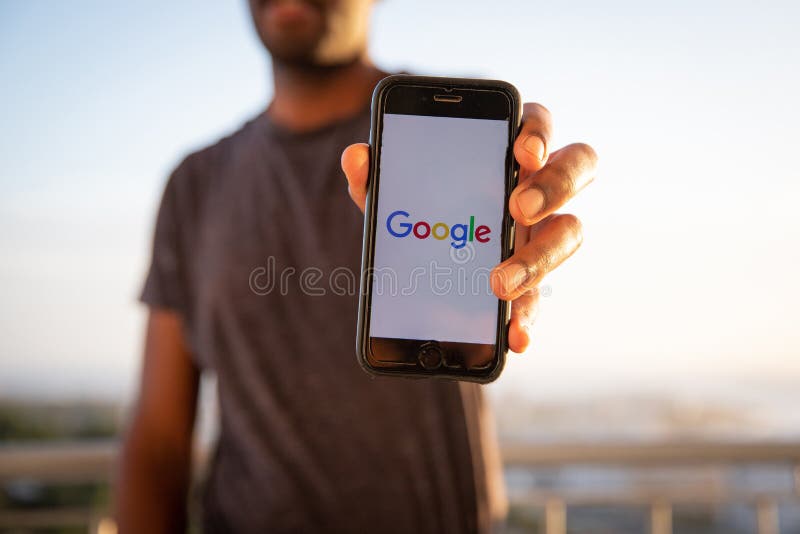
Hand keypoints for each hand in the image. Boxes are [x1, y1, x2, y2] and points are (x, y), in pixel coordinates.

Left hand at [341, 103, 596, 352]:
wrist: (423, 248)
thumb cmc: (420, 200)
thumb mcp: (394, 186)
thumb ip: (378, 172)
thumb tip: (356, 159)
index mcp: (506, 149)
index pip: (537, 122)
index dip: (538, 130)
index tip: (522, 152)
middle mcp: (538, 184)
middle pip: (576, 167)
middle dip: (554, 185)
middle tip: (518, 208)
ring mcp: (541, 231)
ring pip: (570, 233)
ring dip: (540, 260)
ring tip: (500, 285)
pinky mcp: (531, 278)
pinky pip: (541, 298)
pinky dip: (527, 318)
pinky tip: (513, 338)